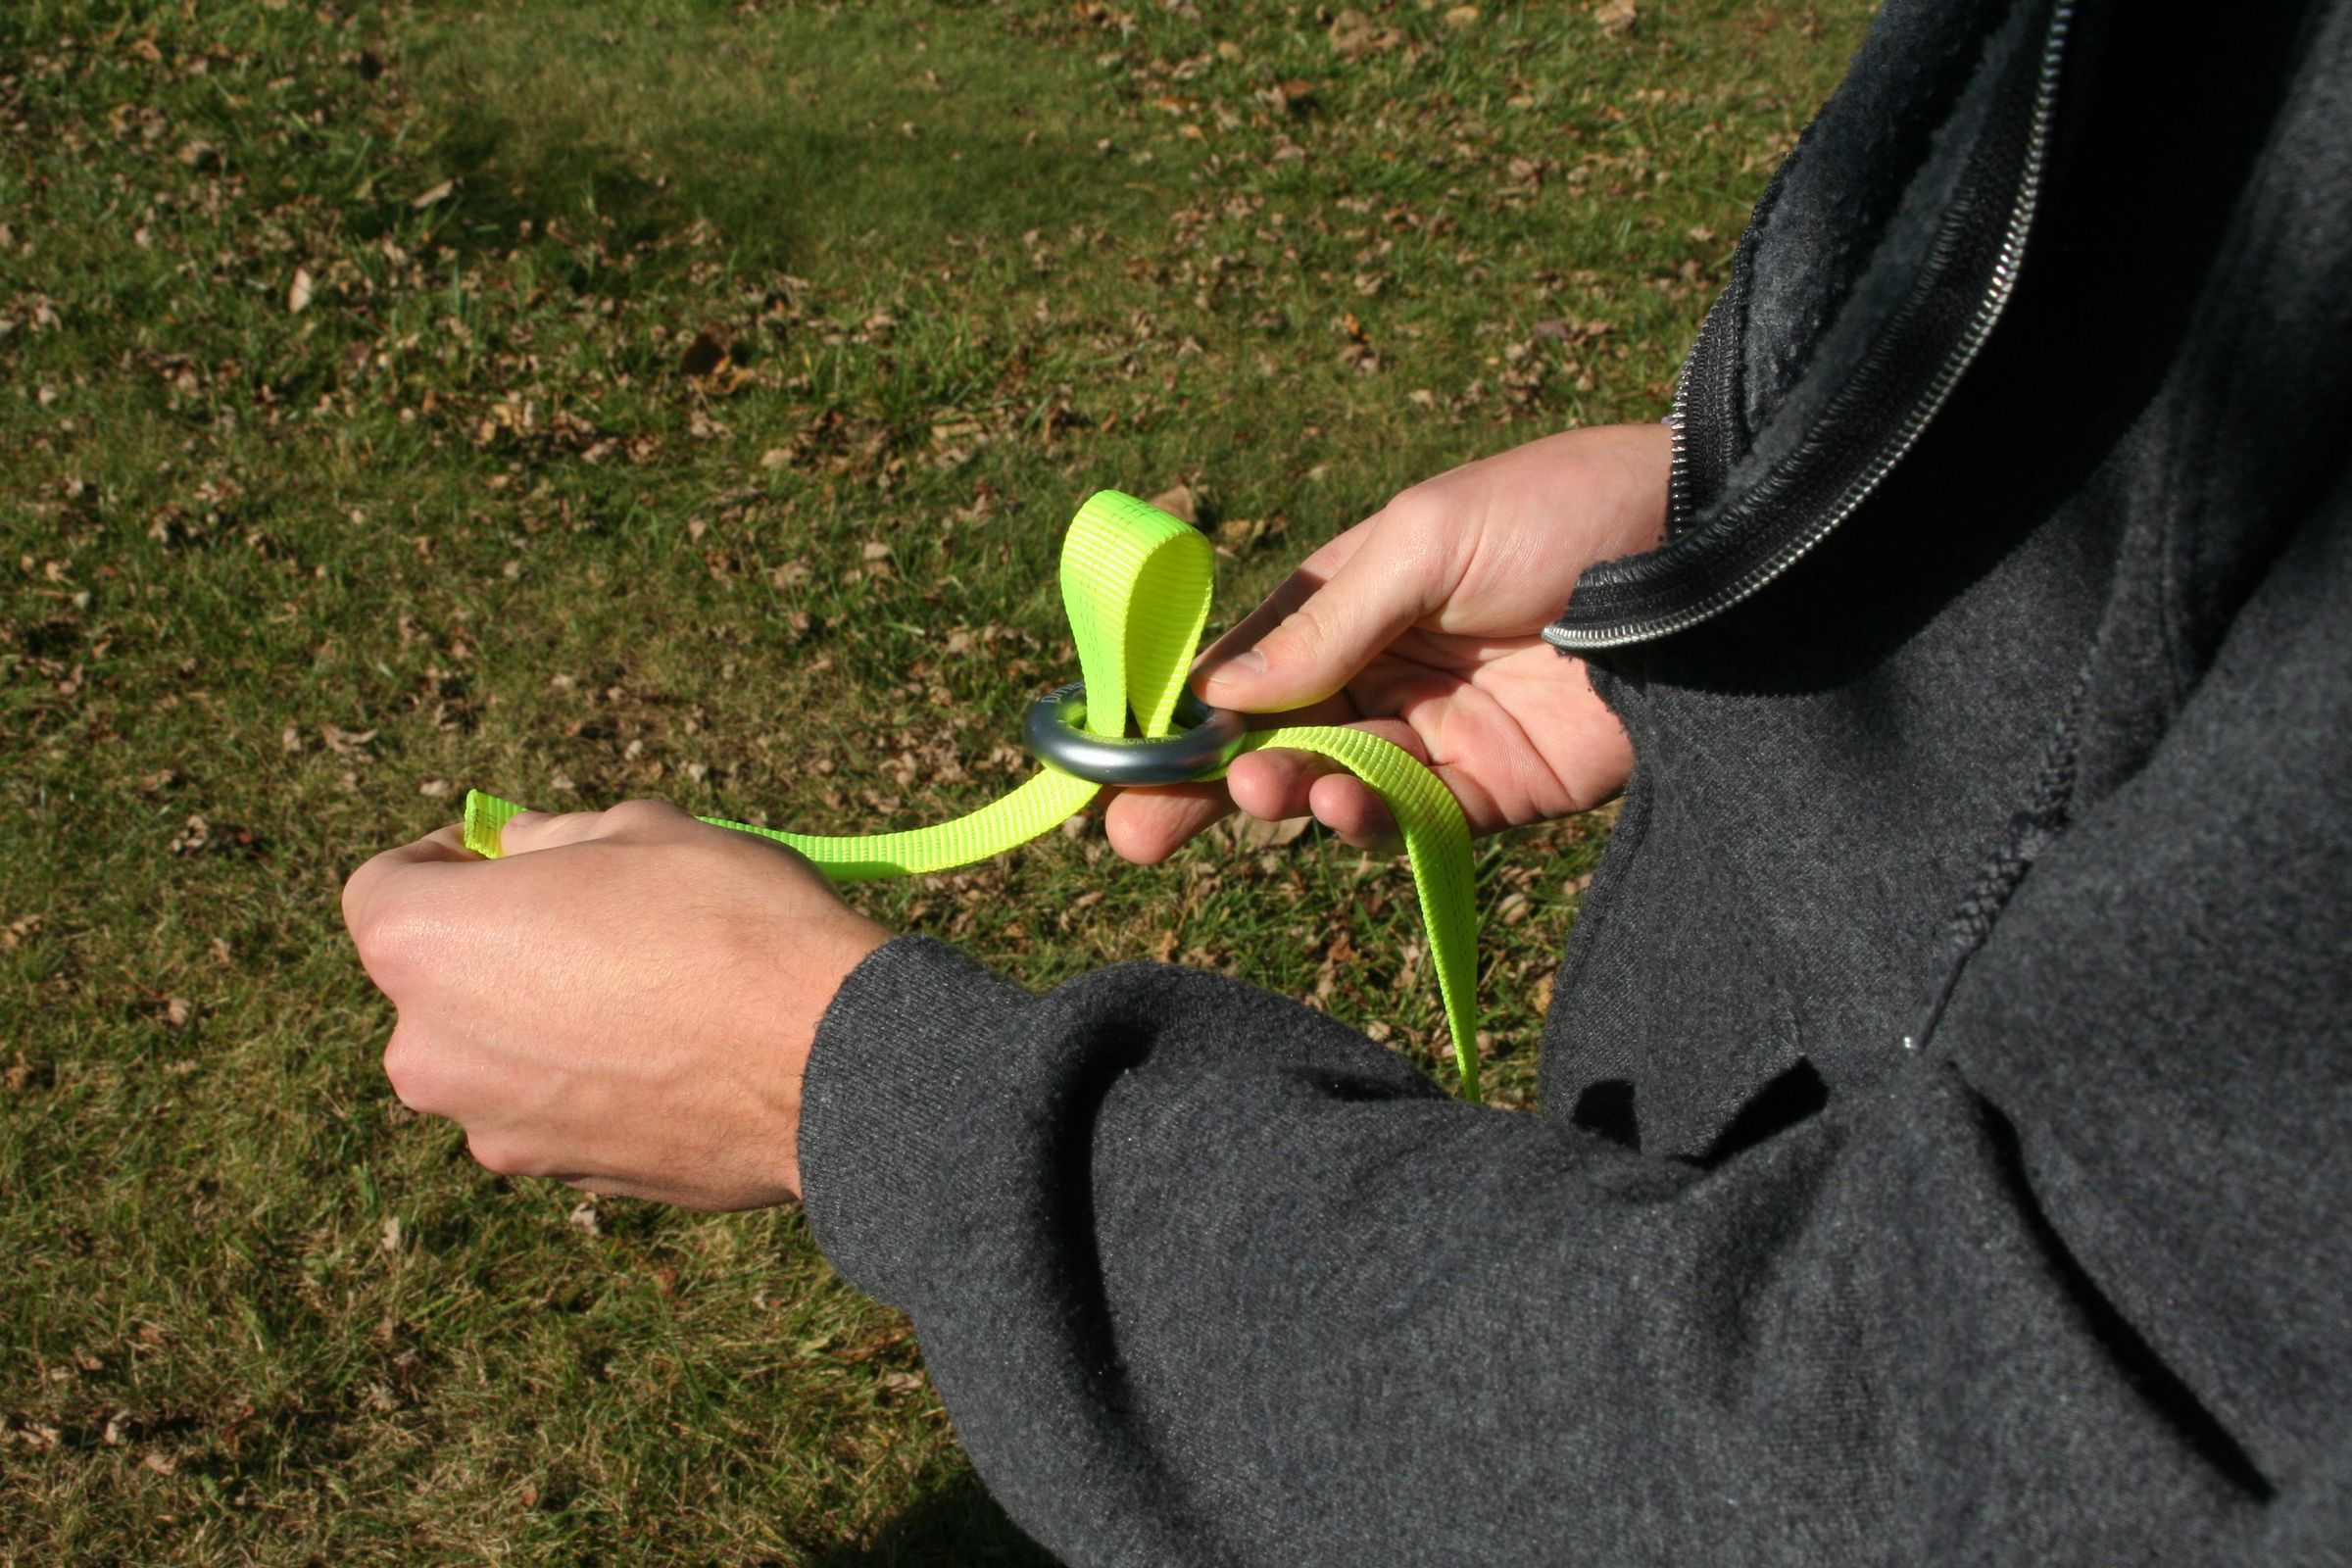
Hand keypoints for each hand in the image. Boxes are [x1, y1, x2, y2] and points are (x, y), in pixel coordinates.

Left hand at [341, 800, 888, 1208]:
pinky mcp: (559, 1180)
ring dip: (546, 1022)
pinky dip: (593, 1082)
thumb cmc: (731, 924)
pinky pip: (555, 1111)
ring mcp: (491, 1128)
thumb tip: (523, 848)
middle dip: (500, 950)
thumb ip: (555, 838)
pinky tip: (679, 1056)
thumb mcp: (641, 830)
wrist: (830, 1063)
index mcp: (423, 944)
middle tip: (599, 923)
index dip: (447, 862)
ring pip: (498, 1055)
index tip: (512, 858)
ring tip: (655, 995)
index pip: (381, 888)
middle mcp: (428, 1051)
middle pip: (439, 984)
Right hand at [1105, 423, 1669, 861]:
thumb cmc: (1564, 512)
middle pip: (1271, 736)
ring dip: (1286, 792)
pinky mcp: (1497, 790)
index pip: (1249, 661)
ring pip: (1329, 781)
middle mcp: (1389, 664)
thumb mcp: (1427, 539)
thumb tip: (1217, 690)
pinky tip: (1341, 802)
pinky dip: (1363, 821)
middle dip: (1204, 782)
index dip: (1182, 711)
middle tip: (1134, 834)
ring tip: (1271, 790)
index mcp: (1358, 592)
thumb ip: (1326, 621)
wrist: (1712, 562)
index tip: (1118, 758)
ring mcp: (1440, 731)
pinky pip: (1406, 821)